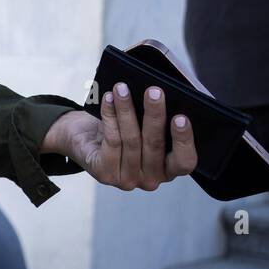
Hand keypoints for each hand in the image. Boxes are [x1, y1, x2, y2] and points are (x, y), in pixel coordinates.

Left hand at [43, 82, 196, 190]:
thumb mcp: (144, 126)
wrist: (83, 138)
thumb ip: (159, 122)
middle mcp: (151, 180)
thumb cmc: (121, 130)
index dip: (184, 141)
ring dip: (127, 110)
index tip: (181, 117)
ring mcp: (128, 180)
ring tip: (123, 89)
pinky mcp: (105, 174)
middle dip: (155, 115)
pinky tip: (109, 100)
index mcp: (169, 169)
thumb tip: (164, 97)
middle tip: (154, 92)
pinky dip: (110, 116)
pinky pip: (111, 141)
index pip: (184, 162)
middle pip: (155, 145)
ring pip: (131, 140)